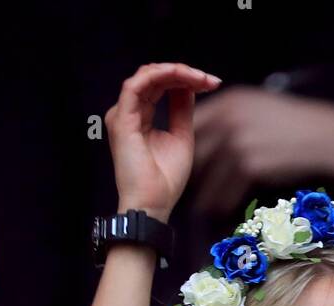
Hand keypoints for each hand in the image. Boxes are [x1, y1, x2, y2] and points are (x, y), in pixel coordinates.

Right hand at [105, 62, 221, 221]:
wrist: (153, 205)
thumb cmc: (165, 181)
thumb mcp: (182, 137)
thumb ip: (182, 110)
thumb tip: (189, 85)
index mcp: (140, 117)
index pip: (160, 85)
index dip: (185, 79)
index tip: (211, 83)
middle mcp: (129, 112)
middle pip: (155, 77)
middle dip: (184, 73)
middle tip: (209, 80)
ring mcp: (123, 114)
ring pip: (147, 75)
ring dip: (175, 72)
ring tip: (200, 78)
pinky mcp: (122, 118)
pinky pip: (137, 84)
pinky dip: (160, 76)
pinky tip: (182, 76)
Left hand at [191, 87, 333, 213]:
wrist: (331, 141)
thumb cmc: (302, 129)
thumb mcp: (263, 111)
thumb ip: (235, 119)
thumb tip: (211, 142)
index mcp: (230, 102)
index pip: (193, 125)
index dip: (189, 148)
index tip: (191, 167)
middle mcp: (229, 118)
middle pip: (194, 154)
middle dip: (193, 176)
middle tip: (194, 194)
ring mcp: (237, 142)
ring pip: (205, 179)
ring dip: (204, 198)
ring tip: (204, 212)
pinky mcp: (249, 166)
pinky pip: (223, 195)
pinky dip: (220, 209)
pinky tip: (221, 217)